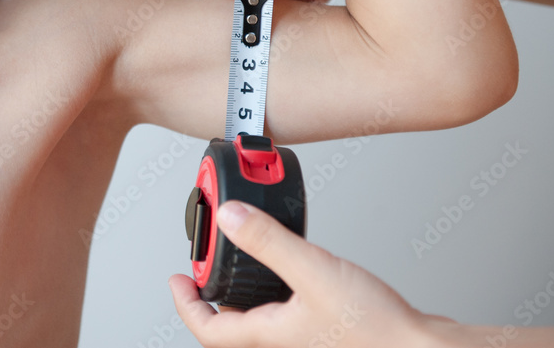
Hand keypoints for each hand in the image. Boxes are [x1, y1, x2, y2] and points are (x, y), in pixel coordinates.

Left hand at [168, 201, 438, 347]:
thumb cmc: (377, 328)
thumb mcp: (313, 271)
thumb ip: (268, 242)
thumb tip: (228, 218)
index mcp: (269, 335)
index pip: (208, 329)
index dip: (185, 304)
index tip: (176, 280)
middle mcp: (282, 343)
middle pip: (230, 327)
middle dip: (212, 297)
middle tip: (204, 271)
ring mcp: (303, 341)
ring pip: (258, 322)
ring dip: (243, 297)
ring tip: (241, 268)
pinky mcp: (325, 334)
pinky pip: (284, 317)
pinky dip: (273, 296)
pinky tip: (290, 278)